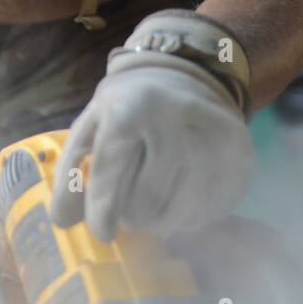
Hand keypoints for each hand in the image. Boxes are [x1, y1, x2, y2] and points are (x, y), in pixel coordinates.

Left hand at [49, 11, 254, 241]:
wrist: (188, 72)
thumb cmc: (130, 105)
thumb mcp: (92, 125)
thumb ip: (72, 172)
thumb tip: (62, 220)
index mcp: (133, 108)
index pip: (112, 176)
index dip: (101, 213)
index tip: (101, 231)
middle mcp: (177, 120)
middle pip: (146, 202)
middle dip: (132, 215)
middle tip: (130, 208)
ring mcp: (214, 138)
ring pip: (179, 213)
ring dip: (160, 220)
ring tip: (153, 202)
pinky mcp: (240, 157)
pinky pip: (209, 212)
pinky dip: (189, 216)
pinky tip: (181, 195)